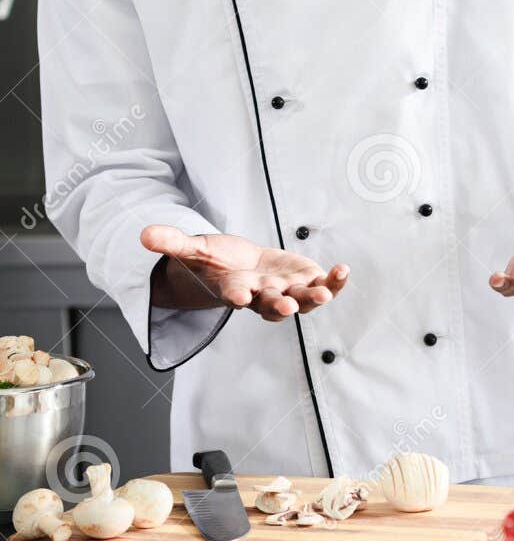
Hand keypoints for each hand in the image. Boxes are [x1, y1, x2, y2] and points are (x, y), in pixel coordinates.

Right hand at [142, 226, 347, 321]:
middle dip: (280, 305)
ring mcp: (285, 291)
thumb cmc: (215, 262)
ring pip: (302, 300)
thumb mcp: (193, 250)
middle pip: (271, 305)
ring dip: (315, 297)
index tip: (237, 296)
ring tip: (327, 291)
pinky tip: (343, 271)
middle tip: (288, 305)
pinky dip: (334, 281)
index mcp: (234, 289)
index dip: (236, 296)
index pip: (234, 295)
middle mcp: (261, 296)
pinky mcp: (304, 282)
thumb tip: (143, 235)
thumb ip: (173, 243)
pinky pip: (322, 285)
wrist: (240, 269)